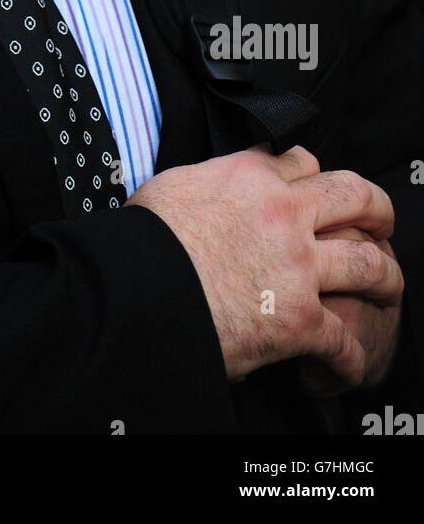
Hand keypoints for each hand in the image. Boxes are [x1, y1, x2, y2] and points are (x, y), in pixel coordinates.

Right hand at [125, 144, 398, 382]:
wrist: (138, 286)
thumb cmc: (145, 240)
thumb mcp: (173, 185)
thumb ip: (205, 181)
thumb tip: (202, 188)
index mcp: (250, 176)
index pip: (303, 162)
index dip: (315, 177)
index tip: (316, 191)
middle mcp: (284, 214)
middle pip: (355, 197)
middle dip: (376, 210)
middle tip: (379, 223)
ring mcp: (297, 266)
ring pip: (369, 263)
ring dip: (385, 278)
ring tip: (385, 287)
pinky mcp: (299, 319)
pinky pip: (344, 339)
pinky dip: (352, 355)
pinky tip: (349, 362)